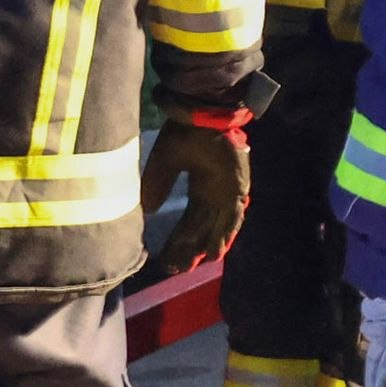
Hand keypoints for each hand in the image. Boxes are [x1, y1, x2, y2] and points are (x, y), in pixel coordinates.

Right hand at [142, 117, 251, 274]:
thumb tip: (148, 211)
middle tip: (175, 269)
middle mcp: (215, 193)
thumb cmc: (184, 134)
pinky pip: (232, 216)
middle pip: (202, 227)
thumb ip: (156, 186)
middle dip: (190, 249)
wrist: (203, 116)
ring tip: (196, 265)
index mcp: (200, 186)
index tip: (165, 258)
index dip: (179, 239)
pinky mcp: (237, 188)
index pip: (190, 220)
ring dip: (208, 246)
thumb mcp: (164, 164)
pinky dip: (224, 234)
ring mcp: (228, 191)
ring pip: (218, 226)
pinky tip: (216, 251)